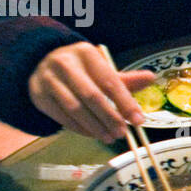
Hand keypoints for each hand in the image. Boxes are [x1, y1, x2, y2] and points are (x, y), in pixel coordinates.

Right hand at [28, 42, 154, 142]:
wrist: (41, 64)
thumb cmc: (81, 69)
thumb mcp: (101, 69)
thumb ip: (125, 78)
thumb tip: (151, 78)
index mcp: (86, 53)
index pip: (109, 81)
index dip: (125, 103)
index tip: (139, 121)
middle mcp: (65, 64)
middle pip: (92, 96)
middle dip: (110, 118)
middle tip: (123, 133)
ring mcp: (49, 79)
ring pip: (75, 109)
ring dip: (95, 127)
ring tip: (110, 137)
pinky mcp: (39, 96)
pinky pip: (62, 117)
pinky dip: (80, 128)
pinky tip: (93, 134)